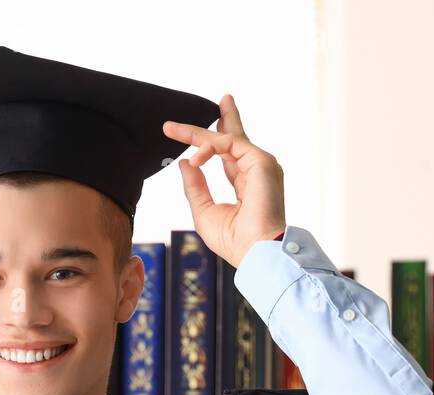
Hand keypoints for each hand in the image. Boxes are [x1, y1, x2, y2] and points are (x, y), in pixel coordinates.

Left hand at [163, 94, 284, 268]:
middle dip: (224, 118)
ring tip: (172, 129)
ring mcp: (260, 165)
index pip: (228, 156)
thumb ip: (195, 187)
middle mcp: (255, 171)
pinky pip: (229, 144)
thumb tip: (185, 163)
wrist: (255, 251)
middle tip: (210, 103)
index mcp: (245, 184)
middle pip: (236, 138)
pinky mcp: (261, 161)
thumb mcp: (205, 211)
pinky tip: (195, 159)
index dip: (210, 143)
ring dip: (197, 133)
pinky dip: (207, 148)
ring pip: (227, 138)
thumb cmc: (234, 241)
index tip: (186, 135)